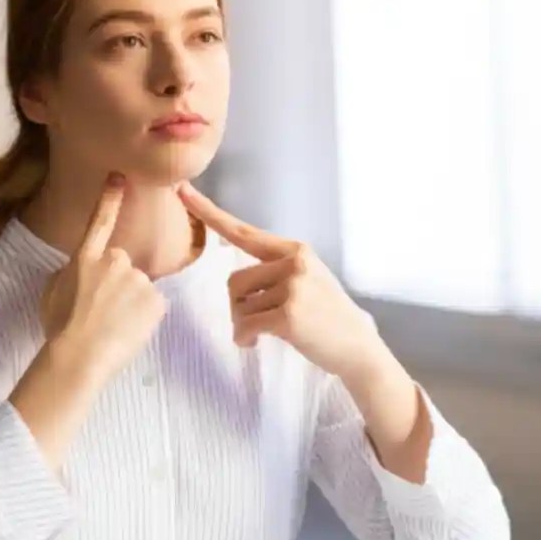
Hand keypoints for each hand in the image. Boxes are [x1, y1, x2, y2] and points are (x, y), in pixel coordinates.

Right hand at [40, 172, 167, 388]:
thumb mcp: (52, 293)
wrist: (78, 356)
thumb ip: (69, 274)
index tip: (120, 177)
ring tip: (113, 326)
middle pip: (123, 267)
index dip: (110, 198)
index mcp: (86, 259)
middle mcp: (115, 261)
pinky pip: (153, 306)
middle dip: (119, 286)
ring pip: (140, 289)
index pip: (100, 222)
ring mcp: (138, 279)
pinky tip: (127, 331)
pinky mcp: (156, 299)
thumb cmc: (60, 329)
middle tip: (103, 313)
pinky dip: (144, 318)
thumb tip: (80, 273)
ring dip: (132, 304)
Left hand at [177, 180, 385, 379]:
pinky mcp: (289, 314)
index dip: (210, 213)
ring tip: (264, 333)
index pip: (244, 231)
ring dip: (242, 325)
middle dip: (239, 306)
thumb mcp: (309, 280)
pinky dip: (244, 339)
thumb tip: (237, 282)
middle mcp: (295, 262)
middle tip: (257, 322)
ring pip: (239, 305)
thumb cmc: (328, 319)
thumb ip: (276, 271)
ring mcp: (293, 287)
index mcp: (296, 250)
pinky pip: (245, 325)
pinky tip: (257, 343)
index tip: (182, 191)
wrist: (358, 348)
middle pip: (234, 280)